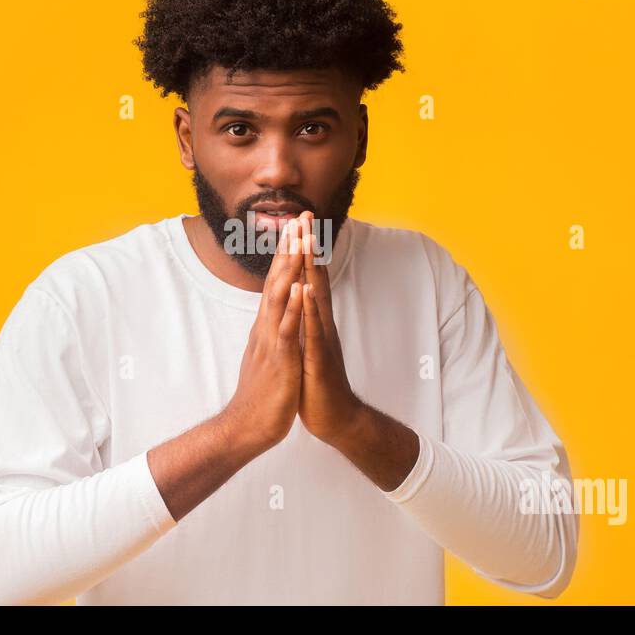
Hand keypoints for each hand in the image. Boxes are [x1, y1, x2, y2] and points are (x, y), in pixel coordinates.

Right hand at [223, 216, 306, 453]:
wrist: (248, 426)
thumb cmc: (261, 394)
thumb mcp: (267, 355)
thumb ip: (269, 333)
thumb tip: (271, 317)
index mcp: (266, 327)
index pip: (276, 284)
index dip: (285, 256)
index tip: (294, 229)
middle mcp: (266, 328)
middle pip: (276, 282)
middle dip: (287, 250)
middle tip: (296, 219)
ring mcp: (272, 342)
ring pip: (280, 299)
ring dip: (290, 269)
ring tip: (298, 242)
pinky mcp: (280, 360)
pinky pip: (287, 330)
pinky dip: (294, 308)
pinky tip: (301, 289)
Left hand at [295, 211, 364, 447]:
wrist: (336, 418)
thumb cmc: (319, 384)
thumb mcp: (308, 347)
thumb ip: (306, 324)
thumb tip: (301, 302)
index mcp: (315, 322)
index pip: (309, 280)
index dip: (303, 252)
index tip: (297, 223)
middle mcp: (321, 324)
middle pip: (315, 279)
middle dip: (309, 248)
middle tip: (304, 216)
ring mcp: (322, 340)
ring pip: (316, 298)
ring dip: (311, 270)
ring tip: (306, 242)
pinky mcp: (318, 359)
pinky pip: (313, 330)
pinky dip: (309, 309)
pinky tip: (306, 291)